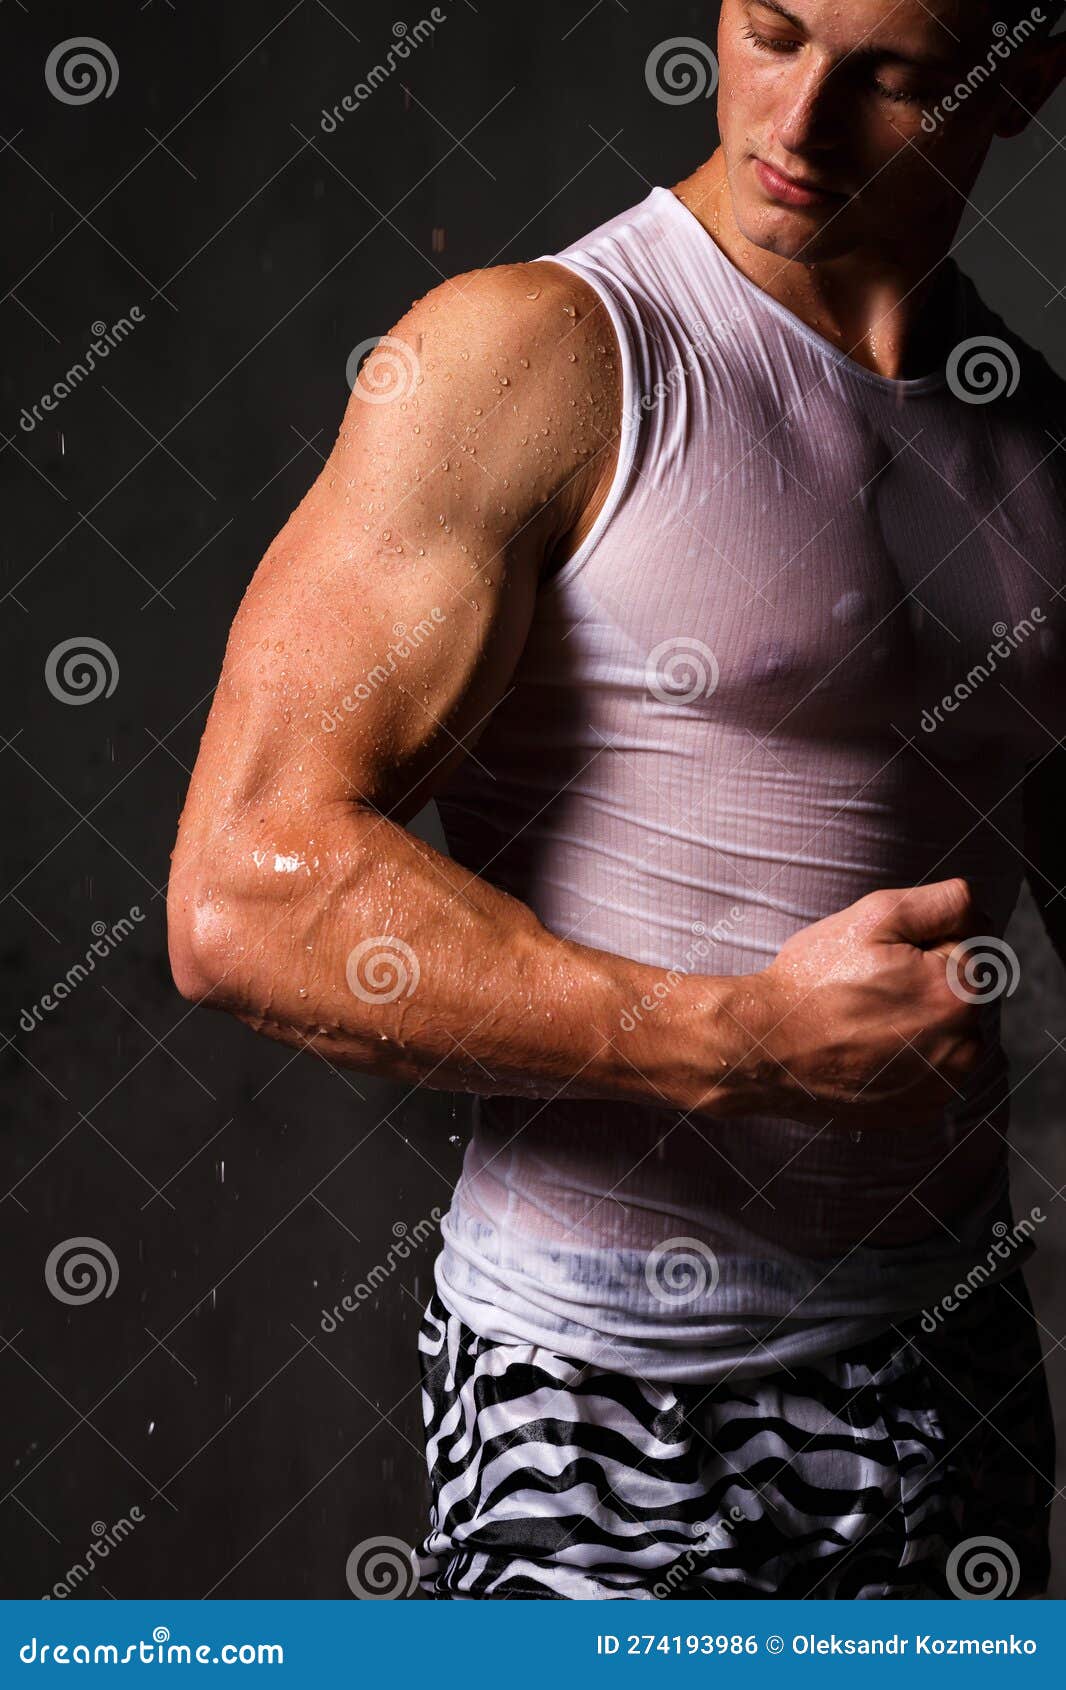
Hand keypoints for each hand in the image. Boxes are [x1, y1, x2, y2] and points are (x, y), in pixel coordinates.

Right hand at [733, 878, 985, 1128]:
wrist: (767, 1048)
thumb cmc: (814, 981)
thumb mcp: (875, 916)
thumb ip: (943, 902)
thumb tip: (978, 910)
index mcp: (958, 993)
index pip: (967, 946)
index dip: (921, 941)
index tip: (880, 956)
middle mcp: (964, 1046)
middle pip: (958, 990)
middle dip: (924, 979)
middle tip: (867, 986)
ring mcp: (943, 1083)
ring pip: (947, 1030)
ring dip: (919, 1018)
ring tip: (865, 1018)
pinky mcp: (923, 1108)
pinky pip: (930, 1067)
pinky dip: (908, 1055)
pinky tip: (867, 1047)